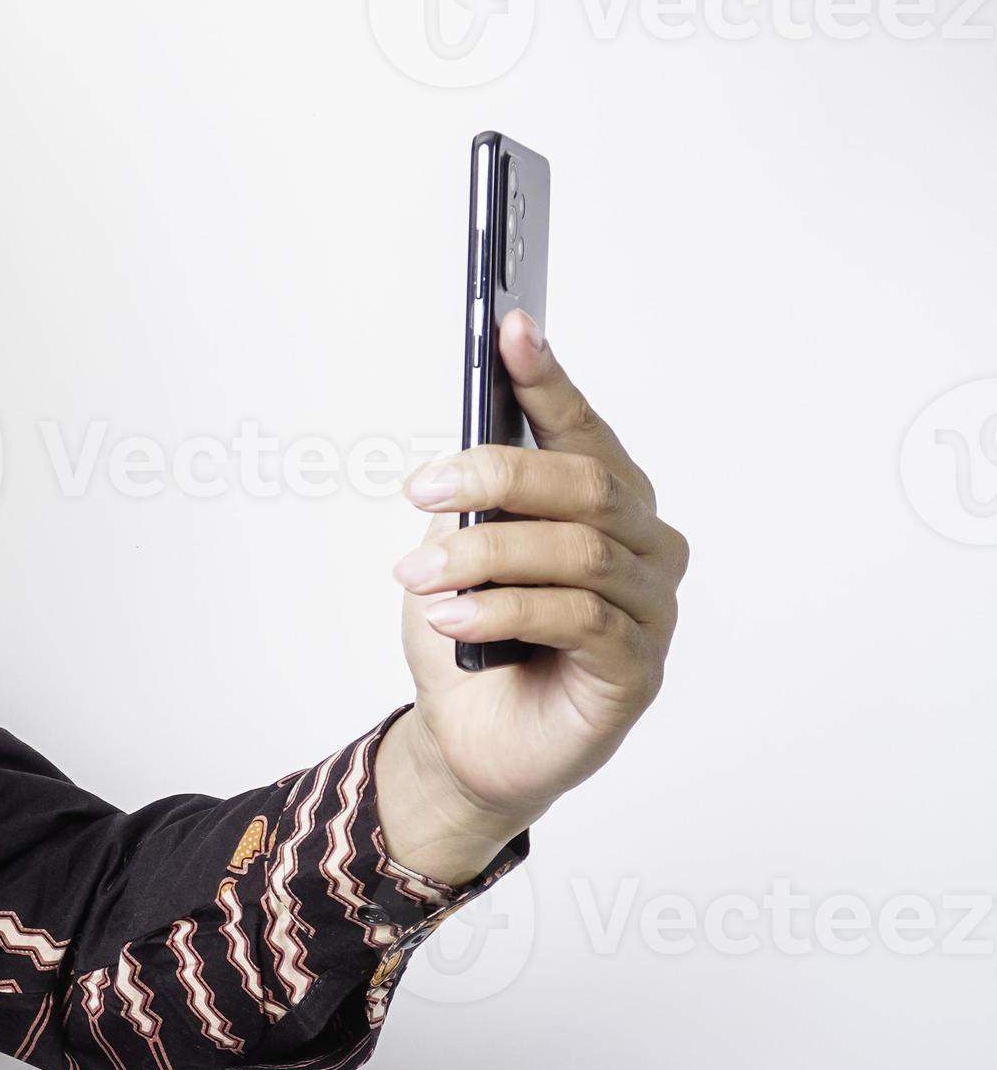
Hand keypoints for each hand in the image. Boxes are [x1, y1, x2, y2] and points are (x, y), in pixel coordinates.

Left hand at [381, 310, 687, 883]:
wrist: (471, 740)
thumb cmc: (471, 639)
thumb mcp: (454, 554)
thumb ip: (473, 505)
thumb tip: (466, 463)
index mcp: (606, 503)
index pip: (581, 430)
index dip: (547, 379)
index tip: (509, 329)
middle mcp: (644, 545)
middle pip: (585, 484)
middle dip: (495, 477)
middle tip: (423, 489)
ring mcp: (649, 607)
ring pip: (577, 552)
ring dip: (485, 556)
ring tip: (420, 574)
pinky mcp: (636, 669)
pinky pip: (578, 619)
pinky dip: (504, 610)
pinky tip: (453, 619)